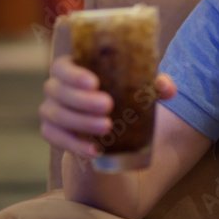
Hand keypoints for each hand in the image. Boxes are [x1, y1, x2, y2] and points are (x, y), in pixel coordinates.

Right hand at [39, 55, 176, 158]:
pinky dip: (74, 145)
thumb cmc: (118, 93)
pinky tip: (94, 150)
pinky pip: (55, 139)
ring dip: (81, 122)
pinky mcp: (52, 132)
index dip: (74, 74)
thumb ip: (152, 84)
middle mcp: (55, 87)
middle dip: (82, 100)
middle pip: (58, 91)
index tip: (94, 82)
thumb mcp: (134, 85)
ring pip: (56, 115)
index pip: (62, 67)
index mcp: (70, 68)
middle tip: (108, 106)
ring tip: (107, 127)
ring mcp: (50, 110)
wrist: (107, 121)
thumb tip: (167, 88)